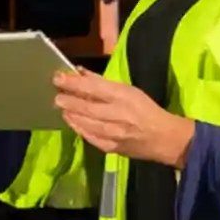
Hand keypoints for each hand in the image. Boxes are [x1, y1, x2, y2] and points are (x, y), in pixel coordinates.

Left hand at [52, 67, 194, 167]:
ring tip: (61, 107)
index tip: (59, 78)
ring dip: (72, 114)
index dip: (74, 82)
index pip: (94, 87)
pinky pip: (91, 138)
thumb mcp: (128, 90)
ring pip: (87, 123)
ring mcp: (115, 133)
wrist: (164, 138)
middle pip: (88, 106)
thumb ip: (102, 82)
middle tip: (56, 95)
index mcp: (124, 96)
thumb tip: (80, 72)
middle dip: (69, 100)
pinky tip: (71, 122)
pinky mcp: (112, 148)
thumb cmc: (146, 109)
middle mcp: (118, 114)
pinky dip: (79, 129)